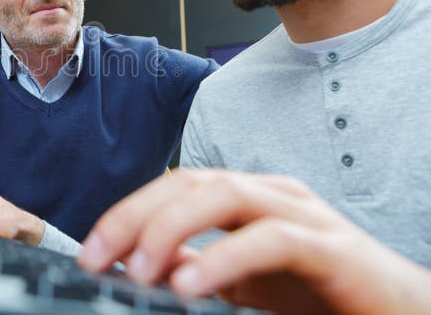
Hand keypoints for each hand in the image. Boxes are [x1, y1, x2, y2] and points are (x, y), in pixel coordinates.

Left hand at [78, 168, 430, 314]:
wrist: (396, 310)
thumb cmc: (315, 290)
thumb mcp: (238, 281)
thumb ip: (193, 266)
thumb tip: (138, 264)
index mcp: (245, 195)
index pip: (175, 187)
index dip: (127, 212)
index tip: (89, 252)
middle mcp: (269, 192)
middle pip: (190, 183)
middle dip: (135, 216)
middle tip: (97, 257)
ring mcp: (301, 213)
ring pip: (224, 196)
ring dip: (171, 229)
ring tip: (136, 270)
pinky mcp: (330, 246)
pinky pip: (269, 239)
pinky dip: (224, 259)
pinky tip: (191, 286)